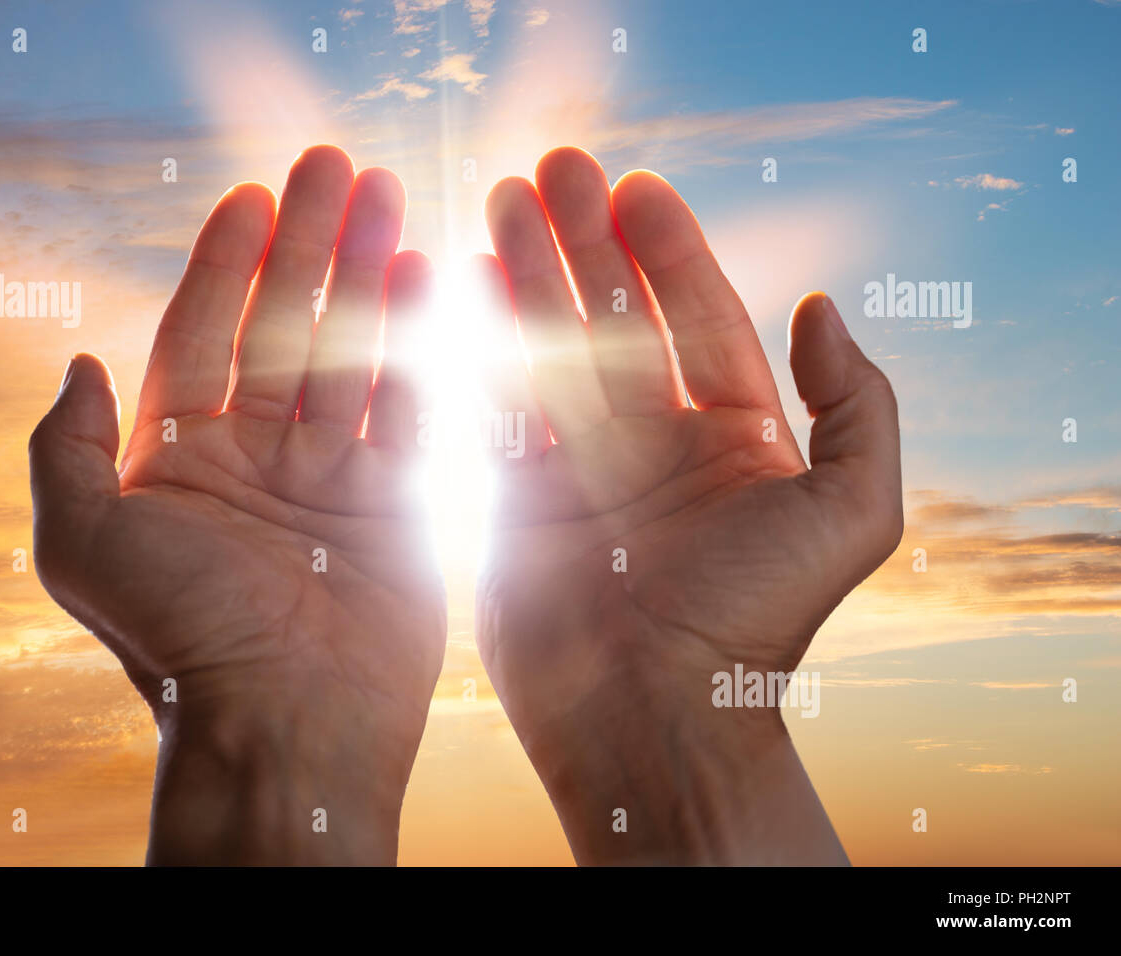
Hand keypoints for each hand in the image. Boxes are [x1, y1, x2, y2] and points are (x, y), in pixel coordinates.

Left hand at [28, 146, 444, 864]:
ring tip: (386, 198)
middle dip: (307, 243)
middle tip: (336, 163)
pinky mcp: (392, 504)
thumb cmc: (181, 640)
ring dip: (366, 274)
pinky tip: (424, 277)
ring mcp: (327, 478)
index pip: (201, 334)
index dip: (223, 261)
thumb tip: (76, 361)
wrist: (288, 722)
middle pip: (282, 326)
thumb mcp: (82, 544)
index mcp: (178, 461)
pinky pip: (407, 407)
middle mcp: (252, 460)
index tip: (250, 193)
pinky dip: (417, 344)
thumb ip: (67, 448)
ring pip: (349, 352)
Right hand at [473, 148, 901, 863]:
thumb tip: (821, 308)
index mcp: (739, 439)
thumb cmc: (755, 625)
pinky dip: (485, 344)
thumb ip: (858, 405)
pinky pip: (502, 404)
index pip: (702, 318)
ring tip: (501, 200)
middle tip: (554, 168)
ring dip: (530, 273)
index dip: (670, 248)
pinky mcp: (524, 499)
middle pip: (620, 319)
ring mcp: (589, 469)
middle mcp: (662, 445)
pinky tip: (466, 283)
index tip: (635, 184)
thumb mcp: (852, 512)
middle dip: (587, 242)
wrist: (652, 718)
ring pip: (555, 348)